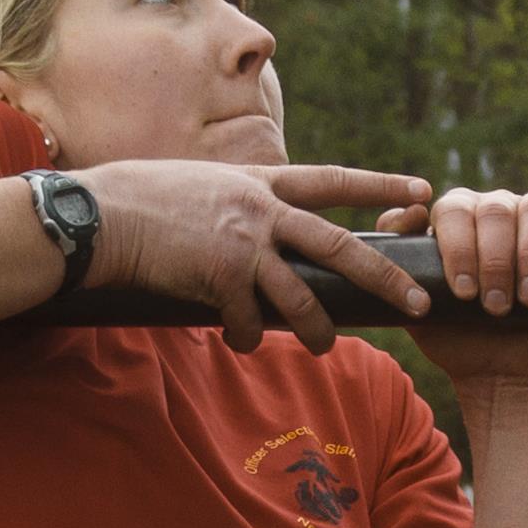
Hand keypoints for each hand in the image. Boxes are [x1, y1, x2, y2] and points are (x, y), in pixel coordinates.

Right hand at [77, 159, 435, 354]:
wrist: (104, 215)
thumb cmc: (145, 199)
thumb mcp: (206, 183)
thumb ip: (243, 202)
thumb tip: (264, 225)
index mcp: (261, 183)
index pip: (334, 182)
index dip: (380, 186)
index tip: (423, 190)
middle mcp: (262, 210)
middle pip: (340, 247)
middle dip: (384, 278)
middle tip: (419, 302)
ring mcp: (244, 245)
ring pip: (303, 298)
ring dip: (318, 330)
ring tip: (325, 346)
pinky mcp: (222, 278)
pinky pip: (250, 322)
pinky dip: (248, 336)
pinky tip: (238, 338)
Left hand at [383, 187, 527, 384]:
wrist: (503, 370)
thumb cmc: (456, 335)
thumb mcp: (416, 305)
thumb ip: (397, 264)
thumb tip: (403, 217)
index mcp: (455, 217)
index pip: (453, 210)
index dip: (458, 247)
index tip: (462, 293)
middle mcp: (493, 208)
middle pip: (494, 210)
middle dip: (493, 261)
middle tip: (494, 306)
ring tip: (527, 300)